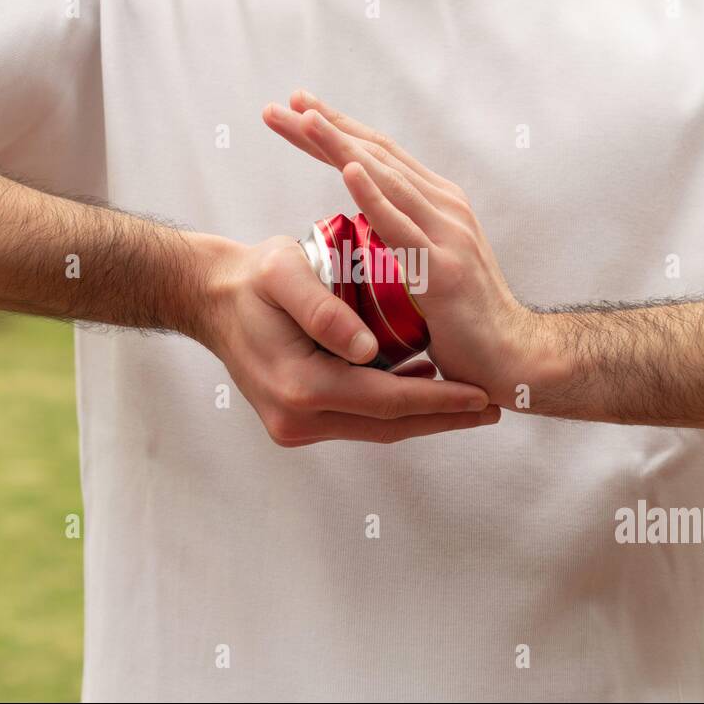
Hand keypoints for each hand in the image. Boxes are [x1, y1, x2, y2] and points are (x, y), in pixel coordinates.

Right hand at [193, 234, 500, 445]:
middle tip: (491, 406)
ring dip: (422, 416)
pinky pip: (358, 420)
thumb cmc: (253, 278)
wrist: (212, 298)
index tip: (481, 394)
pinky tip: (425, 392)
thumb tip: (369, 349)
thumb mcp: (284, 274)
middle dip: (442, 417)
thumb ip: (324, 310)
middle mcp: (297, 420)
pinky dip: (394, 409)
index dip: (437, 399)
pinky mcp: (297, 422)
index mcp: (299, 387)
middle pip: (388, 426)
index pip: (386, 401)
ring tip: (469, 403)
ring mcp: (295, 427)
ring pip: (376, 428)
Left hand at [263, 91, 536, 406]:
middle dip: (327, 127)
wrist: (515, 358)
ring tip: (305, 118)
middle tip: (284, 104)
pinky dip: (373, 194)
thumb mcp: (431, 266)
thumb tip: (364, 230)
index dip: (339, 130)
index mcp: (439, 204)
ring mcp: (447, 235)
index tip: (298, 109)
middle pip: (376, 155)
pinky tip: (346, 169)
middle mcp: (445, 207)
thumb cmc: (466, 320)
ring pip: (385, 178)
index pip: (380, 156)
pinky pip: (400, 227)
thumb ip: (403, 241)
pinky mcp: (443, 270)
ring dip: (341, 145)